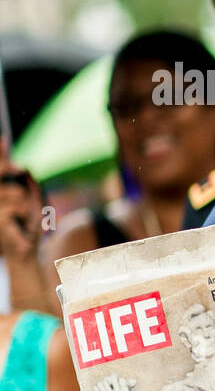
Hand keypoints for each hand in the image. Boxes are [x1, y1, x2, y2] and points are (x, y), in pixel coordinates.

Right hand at [0, 144, 41, 261]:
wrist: (27, 251)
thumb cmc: (30, 227)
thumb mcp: (35, 203)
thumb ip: (31, 186)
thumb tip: (26, 167)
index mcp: (2, 193)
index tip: (3, 138)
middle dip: (6, 168)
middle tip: (19, 168)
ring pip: (15, 192)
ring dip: (27, 204)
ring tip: (24, 216)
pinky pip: (17, 206)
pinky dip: (26, 214)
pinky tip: (21, 224)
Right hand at [93, 373, 133, 390]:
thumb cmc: (123, 389)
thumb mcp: (127, 387)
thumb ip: (130, 383)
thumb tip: (134, 381)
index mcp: (114, 377)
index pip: (114, 378)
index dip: (115, 384)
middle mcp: (107, 379)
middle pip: (106, 382)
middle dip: (109, 390)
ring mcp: (101, 383)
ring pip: (100, 384)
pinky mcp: (96, 388)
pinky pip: (95, 388)